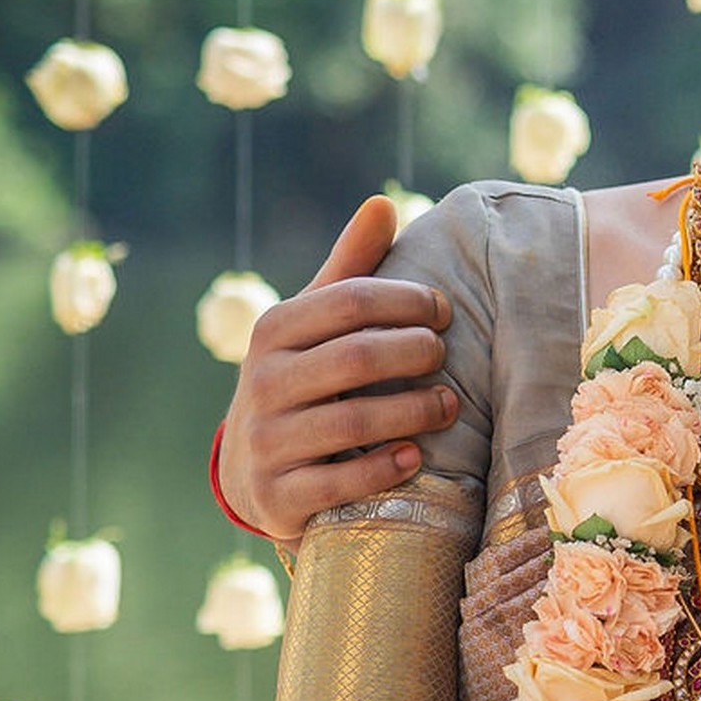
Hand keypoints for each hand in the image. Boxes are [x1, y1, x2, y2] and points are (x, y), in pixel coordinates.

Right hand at [219, 197, 457, 535]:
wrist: (251, 470)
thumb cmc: (302, 379)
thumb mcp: (313, 325)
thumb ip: (349, 269)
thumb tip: (383, 203)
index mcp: (274, 331)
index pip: (348, 301)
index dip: (405, 301)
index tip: (444, 310)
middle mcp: (261, 383)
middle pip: (355, 357)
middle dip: (414, 353)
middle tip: (445, 356)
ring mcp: (266, 442)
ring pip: (352, 422)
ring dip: (412, 412)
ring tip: (449, 404)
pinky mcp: (276, 496)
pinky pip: (338, 482)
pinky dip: (383, 468)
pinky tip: (414, 457)